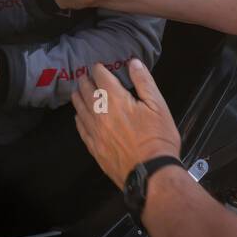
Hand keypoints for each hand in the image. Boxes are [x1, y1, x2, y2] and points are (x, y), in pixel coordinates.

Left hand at [72, 58, 180, 189]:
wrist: (151, 173)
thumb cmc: (159, 138)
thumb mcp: (158, 106)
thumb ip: (144, 82)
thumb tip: (133, 63)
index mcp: (115, 99)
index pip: (100, 77)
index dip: (98, 69)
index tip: (98, 66)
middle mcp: (100, 113)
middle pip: (86, 91)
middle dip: (86, 81)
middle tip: (86, 76)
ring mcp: (95, 132)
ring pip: (80, 109)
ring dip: (79, 97)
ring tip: (78, 91)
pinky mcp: (94, 148)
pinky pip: (81, 129)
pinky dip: (79, 118)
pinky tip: (79, 117)